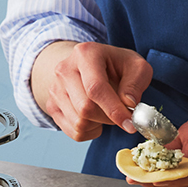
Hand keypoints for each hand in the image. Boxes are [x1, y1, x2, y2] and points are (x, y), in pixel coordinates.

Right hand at [31, 41, 151, 140]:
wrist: (87, 66)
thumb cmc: (114, 66)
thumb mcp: (135, 66)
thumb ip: (136, 84)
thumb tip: (128, 105)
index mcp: (85, 54)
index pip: (95, 88)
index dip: (113, 109)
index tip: (130, 124)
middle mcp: (64, 71)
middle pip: (85, 108)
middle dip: (109, 118)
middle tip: (122, 114)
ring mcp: (54, 90)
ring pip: (79, 123)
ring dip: (99, 124)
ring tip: (106, 111)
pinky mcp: (51, 106)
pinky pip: (74, 132)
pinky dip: (90, 131)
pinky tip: (95, 118)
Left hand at [126, 73, 187, 186]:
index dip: (178, 179)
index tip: (158, 179)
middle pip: (180, 175)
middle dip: (157, 179)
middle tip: (133, 179)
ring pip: (172, 164)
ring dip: (151, 168)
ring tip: (129, 169)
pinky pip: (170, 148)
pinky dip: (155, 151)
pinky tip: (139, 152)